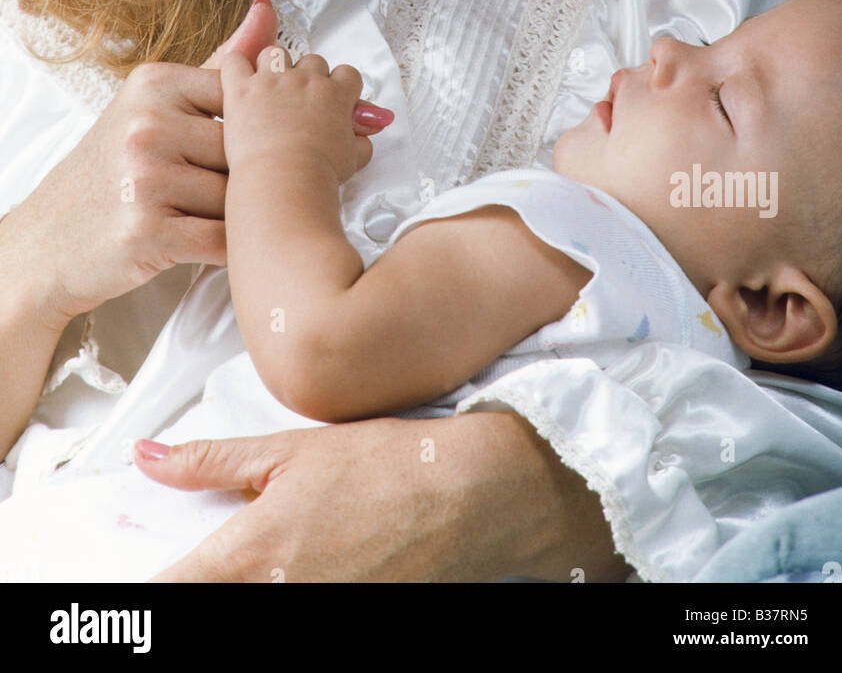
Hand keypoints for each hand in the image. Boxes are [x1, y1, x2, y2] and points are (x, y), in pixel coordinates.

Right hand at [5, 0, 282, 327]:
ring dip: (237, 217)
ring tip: (211, 218)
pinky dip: (229, 249)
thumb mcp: (155, 104)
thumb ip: (218, 65)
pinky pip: (220, 240)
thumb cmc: (114, 168)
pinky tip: (211, 244)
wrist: (49, 239)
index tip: (233, 151)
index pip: (242, 101)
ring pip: (236, 198)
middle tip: (225, 192)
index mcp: (154, 83)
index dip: (249, 134)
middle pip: (243, 151)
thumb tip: (269, 11)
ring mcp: (144, 178)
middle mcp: (147, 125)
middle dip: (244, 179)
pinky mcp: (145, 232)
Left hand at [134, 411, 632, 582]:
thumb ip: (211, 461)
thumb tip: (148, 459)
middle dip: (195, 589)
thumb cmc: (388, 465)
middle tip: (212, 567)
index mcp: (251, 553)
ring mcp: (315, 622)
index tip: (130, 588)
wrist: (472, 495)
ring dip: (238, 594)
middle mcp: (275, 601)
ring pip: (247, 623)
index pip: (168, 594)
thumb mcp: (291, 449)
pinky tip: (299, 576)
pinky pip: (294, 630)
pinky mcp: (349, 629)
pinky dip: (285, 601)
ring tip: (268, 563)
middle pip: (203, 613)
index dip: (144, 596)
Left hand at [220, 47, 375, 184]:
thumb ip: (362, 143)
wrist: (284, 181)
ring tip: (269, 88)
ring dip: (274, 66)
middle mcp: (306, 80)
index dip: (340, 84)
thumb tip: (365, 138)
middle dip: (308, 76)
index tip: (334, 96)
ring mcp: (272, 81)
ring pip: (275, 53)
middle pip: (312, 60)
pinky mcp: (241, 89)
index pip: (346, 73)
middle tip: (300, 99)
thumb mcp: (352, 160)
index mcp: (336, 94)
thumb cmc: (317, 175)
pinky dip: (236, 66)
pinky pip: (234, 61)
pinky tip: (238, 78)